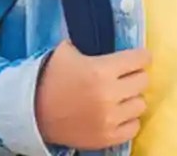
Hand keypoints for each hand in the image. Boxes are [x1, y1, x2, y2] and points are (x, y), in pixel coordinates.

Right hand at [34, 39, 149, 149]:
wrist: (33, 112)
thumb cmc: (51, 78)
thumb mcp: (65, 51)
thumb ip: (89, 43)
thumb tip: (109, 39)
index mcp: (101, 70)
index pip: (140, 59)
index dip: (140, 56)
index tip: (137, 58)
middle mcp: (109, 95)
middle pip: (143, 81)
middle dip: (135, 76)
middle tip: (124, 77)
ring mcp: (110, 119)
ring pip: (140, 104)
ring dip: (131, 99)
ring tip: (118, 97)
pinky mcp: (107, 138)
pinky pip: (134, 127)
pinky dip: (128, 120)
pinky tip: (116, 113)